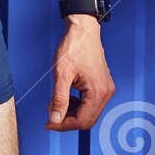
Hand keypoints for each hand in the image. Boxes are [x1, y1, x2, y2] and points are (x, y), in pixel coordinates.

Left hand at [46, 15, 114, 130]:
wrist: (83, 30)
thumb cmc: (73, 47)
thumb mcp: (61, 74)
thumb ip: (59, 99)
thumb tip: (54, 119)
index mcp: (98, 91)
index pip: (82, 121)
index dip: (63, 125)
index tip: (48, 122)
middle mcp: (106, 92)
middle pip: (87, 120)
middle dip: (67, 120)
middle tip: (50, 114)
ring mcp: (106, 89)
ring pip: (89, 113)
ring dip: (72, 113)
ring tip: (56, 103)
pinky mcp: (103, 85)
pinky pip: (91, 104)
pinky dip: (78, 105)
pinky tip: (67, 97)